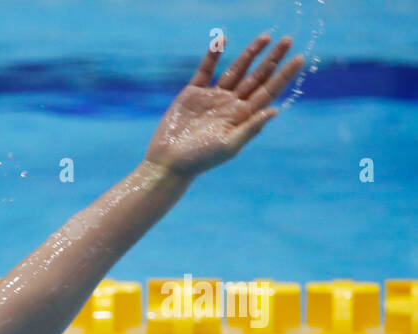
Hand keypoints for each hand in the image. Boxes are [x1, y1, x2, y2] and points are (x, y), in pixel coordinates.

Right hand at [145, 34, 303, 177]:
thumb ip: (250, 128)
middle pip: (257, 77)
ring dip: (250, 53)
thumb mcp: (228, 146)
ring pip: (236, 70)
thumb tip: (274, 110)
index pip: (268, 91)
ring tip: (265, 36)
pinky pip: (205, 70)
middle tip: (288, 40)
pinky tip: (221, 41)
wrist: (168, 162)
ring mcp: (212, 97)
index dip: (284, 75)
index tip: (299, 59)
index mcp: (242, 117)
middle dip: (272, 59)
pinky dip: (213, 56)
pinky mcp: (192, 94)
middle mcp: (231, 104)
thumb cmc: (199, 160)